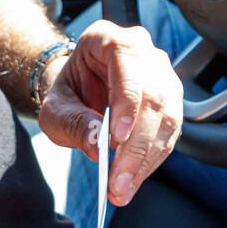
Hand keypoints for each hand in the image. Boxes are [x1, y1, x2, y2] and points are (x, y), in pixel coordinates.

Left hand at [37, 20, 183, 206]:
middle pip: (152, 96)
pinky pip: (169, 132)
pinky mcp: (170, 99)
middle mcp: (141, 50)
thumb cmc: (68, 93)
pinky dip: (152, 159)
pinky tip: (134, 178)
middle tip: (118, 182)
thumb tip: (98, 145)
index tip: (116, 139)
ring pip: (166, 117)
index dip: (127, 103)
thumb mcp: (56, 109)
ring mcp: (161, 73)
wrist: (79, 89)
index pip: (127, 66)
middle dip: (136, 146)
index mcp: (107, 38)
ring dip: (146, 159)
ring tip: (124, 189)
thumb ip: (74, 123)